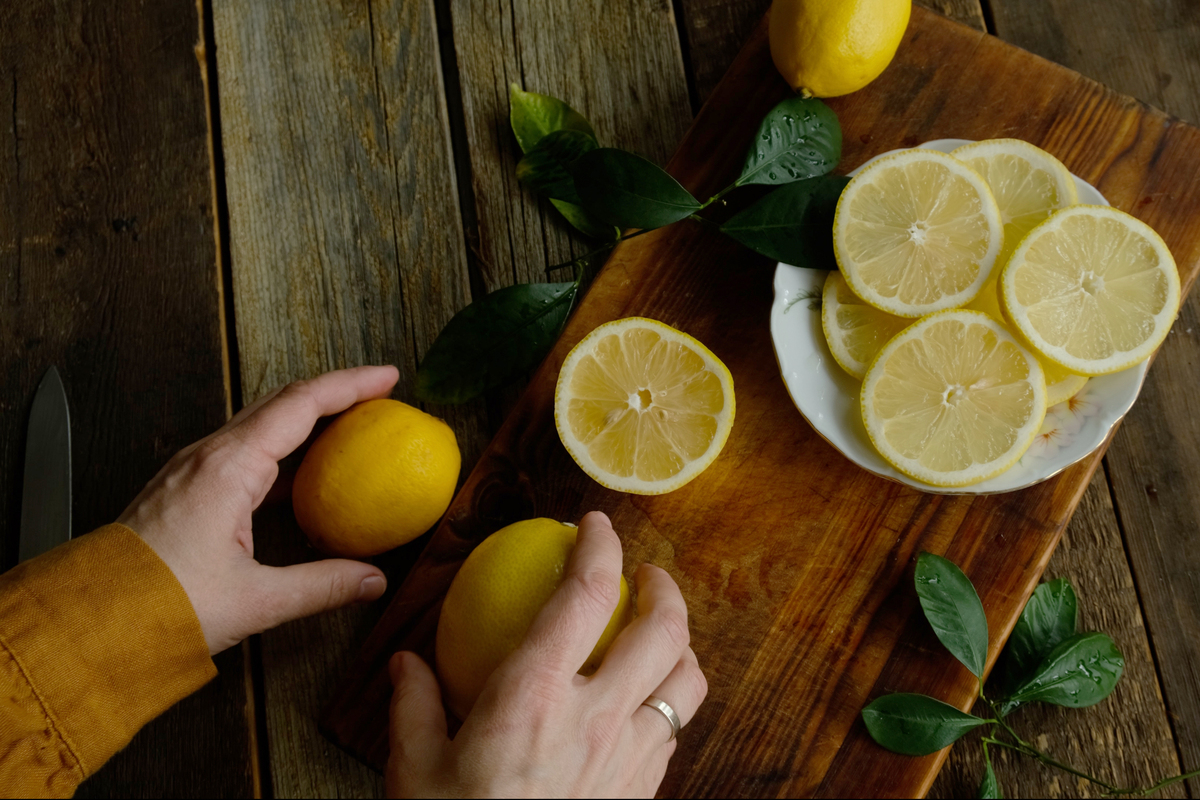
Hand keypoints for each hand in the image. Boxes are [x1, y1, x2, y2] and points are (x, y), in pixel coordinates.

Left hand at [118, 366, 398, 654]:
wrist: (90, 622)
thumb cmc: (159, 605)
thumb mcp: (255, 600)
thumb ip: (322, 585)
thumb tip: (372, 580)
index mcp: (229, 467)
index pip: (302, 404)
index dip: (351, 385)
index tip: (389, 376)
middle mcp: (209, 456)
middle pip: (282, 402)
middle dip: (334, 394)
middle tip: (377, 397)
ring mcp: (193, 470)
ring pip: (260, 424)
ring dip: (307, 420)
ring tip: (348, 431)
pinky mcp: (185, 489)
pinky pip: (243, 451)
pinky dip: (283, 450)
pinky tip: (302, 478)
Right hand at [387, 511, 707, 797]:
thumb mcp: (414, 772)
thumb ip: (413, 706)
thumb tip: (405, 664)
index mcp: (534, 697)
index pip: (584, 595)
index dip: (599, 547)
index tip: (594, 525)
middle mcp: (597, 719)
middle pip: (665, 631)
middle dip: (667, 588)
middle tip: (649, 575)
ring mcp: (629, 760)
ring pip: (689, 683)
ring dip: (681, 647)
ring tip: (659, 636)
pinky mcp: (642, 794)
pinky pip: (674, 733)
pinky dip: (670, 703)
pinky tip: (642, 708)